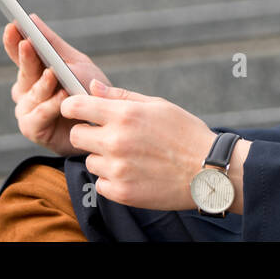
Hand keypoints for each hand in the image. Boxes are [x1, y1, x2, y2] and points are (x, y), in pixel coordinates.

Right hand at [5, 15, 110, 156]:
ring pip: (32, 93)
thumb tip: (31, 18)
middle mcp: (26, 89)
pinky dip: (50, 106)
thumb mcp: (75, 63)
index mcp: (33, 71)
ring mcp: (27, 109)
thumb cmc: (87, 92)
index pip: (18, 52)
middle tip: (28, 43)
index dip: (13, 39)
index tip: (13, 24)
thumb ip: (53, 45)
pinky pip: (38, 115)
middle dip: (27, 57)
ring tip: (53, 73)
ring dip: (44, 84)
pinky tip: (62, 97)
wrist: (103, 127)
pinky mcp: (32, 129)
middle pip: (24, 70)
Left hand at [60, 82, 234, 210]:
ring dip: (103, 159)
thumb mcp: (157, 105)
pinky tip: (133, 173)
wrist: (209, 171)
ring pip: (90, 161)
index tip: (77, 111)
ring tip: (130, 157)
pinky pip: (101, 183)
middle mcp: (116, 141)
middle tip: (108, 136)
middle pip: (76, 136)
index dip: (71, 107)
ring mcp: (117, 169)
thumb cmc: (185, 133)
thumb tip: (91, 86)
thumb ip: (120, 96)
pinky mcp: (122, 192)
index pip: (75, 107)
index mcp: (124, 114)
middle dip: (88, 134)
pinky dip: (112, 179)